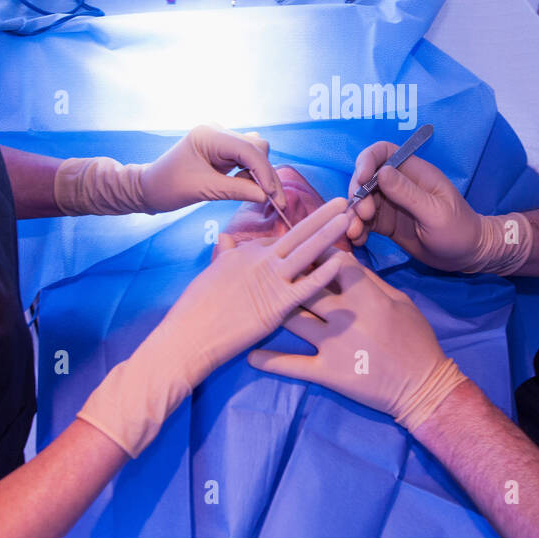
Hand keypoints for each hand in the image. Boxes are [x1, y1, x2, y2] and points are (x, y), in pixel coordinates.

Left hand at [140, 124, 286, 212]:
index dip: (263, 171)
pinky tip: (249, 187)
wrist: (149, 188)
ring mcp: (221, 139)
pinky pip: (247, 158)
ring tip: (257, 195)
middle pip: (256, 148)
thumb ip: (237, 190)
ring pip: (255, 152)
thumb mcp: (203, 190)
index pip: (247, 149)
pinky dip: (253, 173)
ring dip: (261, 174)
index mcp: (208, 135)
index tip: (272, 195)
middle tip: (276, 202)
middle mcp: (218, 131)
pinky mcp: (224, 149)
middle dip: (266, 174)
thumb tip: (266, 195)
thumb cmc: (168, 188)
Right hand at [159, 197, 351, 382]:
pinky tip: (341, 262)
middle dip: (322, 217)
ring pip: (306, 251)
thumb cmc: (196, 309)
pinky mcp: (277, 305)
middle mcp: (260, 259)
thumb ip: (224, 255)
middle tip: (344, 201)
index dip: (301, 235)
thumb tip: (226, 239)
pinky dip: (323, 274)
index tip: (319, 228)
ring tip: (349, 217)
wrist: (189, 335)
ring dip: (329, 233)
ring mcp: (270, 280)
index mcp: (245, 252)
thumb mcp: (211, 273)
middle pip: (297, 233)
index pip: (279, 241)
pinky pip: (305, 287)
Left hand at [248, 252, 466, 430]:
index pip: (334, 264)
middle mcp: (346, 317)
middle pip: (307, 287)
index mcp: (368, 296)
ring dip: (273, 310)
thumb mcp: (400, 301)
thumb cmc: (415, 339)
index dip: (317, 252)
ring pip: (294, 320)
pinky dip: (269, 360)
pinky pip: (292, 365)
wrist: (422, 387)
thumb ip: (371, 281)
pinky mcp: (327, 373)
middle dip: (288, 276)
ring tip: (253, 303)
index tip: (303, 246)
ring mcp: (333, 346)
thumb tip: (343, 260)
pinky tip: (250, 355)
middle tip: (269, 269)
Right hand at [344, 141, 483, 270]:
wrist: (466, 256)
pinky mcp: (386, 223)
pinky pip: (364, 221)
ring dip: (353, 215)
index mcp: (414, 172)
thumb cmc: (458, 230)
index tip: (361, 181)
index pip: (383, 152)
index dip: (367, 161)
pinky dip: (357, 229)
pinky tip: (358, 241)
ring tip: (355, 233)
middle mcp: (399, 184)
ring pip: (361, 201)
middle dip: (357, 194)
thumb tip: (381, 173)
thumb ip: (408, 194)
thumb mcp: (435, 213)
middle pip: (365, 177)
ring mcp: (391, 203)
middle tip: (362, 216)